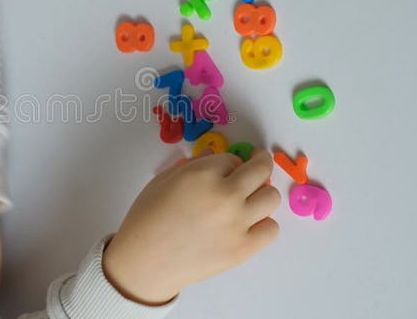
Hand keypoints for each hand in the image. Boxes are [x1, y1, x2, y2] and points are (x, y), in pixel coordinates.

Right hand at [102, 149, 279, 304]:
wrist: (144, 262)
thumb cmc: (147, 218)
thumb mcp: (163, 180)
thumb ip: (193, 164)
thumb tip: (214, 154)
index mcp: (202, 175)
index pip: (232, 158)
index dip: (227, 164)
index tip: (224, 170)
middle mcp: (225, 195)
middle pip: (261, 170)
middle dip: (260, 163)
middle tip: (257, 164)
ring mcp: (237, 223)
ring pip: (272, 197)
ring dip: (263, 193)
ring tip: (251, 198)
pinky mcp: (243, 248)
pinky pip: (271, 229)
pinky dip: (264, 224)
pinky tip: (249, 224)